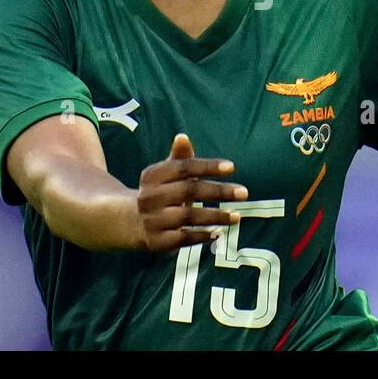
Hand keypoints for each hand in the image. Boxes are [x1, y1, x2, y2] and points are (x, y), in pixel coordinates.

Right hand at [134, 133, 246, 252]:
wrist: (133, 222)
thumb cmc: (159, 192)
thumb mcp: (166, 174)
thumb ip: (179, 158)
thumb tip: (182, 137)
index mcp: (153, 175)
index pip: (183, 168)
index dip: (207, 166)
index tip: (231, 167)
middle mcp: (150, 197)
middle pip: (189, 191)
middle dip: (218, 192)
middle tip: (244, 193)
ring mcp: (153, 220)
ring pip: (188, 216)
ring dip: (215, 216)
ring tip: (237, 216)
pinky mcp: (157, 241)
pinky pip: (183, 238)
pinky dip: (202, 236)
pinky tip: (218, 233)